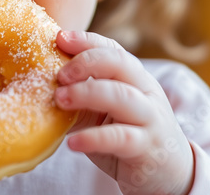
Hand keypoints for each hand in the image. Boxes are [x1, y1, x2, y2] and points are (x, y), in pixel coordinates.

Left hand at [55, 30, 193, 194]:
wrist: (168, 172)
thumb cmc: (129, 135)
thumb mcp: (106, 111)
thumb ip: (84, 96)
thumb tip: (41, 82)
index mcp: (135, 78)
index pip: (113, 50)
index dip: (87, 41)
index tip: (60, 37)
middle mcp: (146, 92)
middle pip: (120, 63)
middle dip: (87, 62)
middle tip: (59, 75)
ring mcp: (149, 118)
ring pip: (121, 96)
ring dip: (86, 93)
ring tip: (60, 100)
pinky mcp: (146, 147)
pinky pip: (120, 137)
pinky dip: (94, 137)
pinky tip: (72, 142)